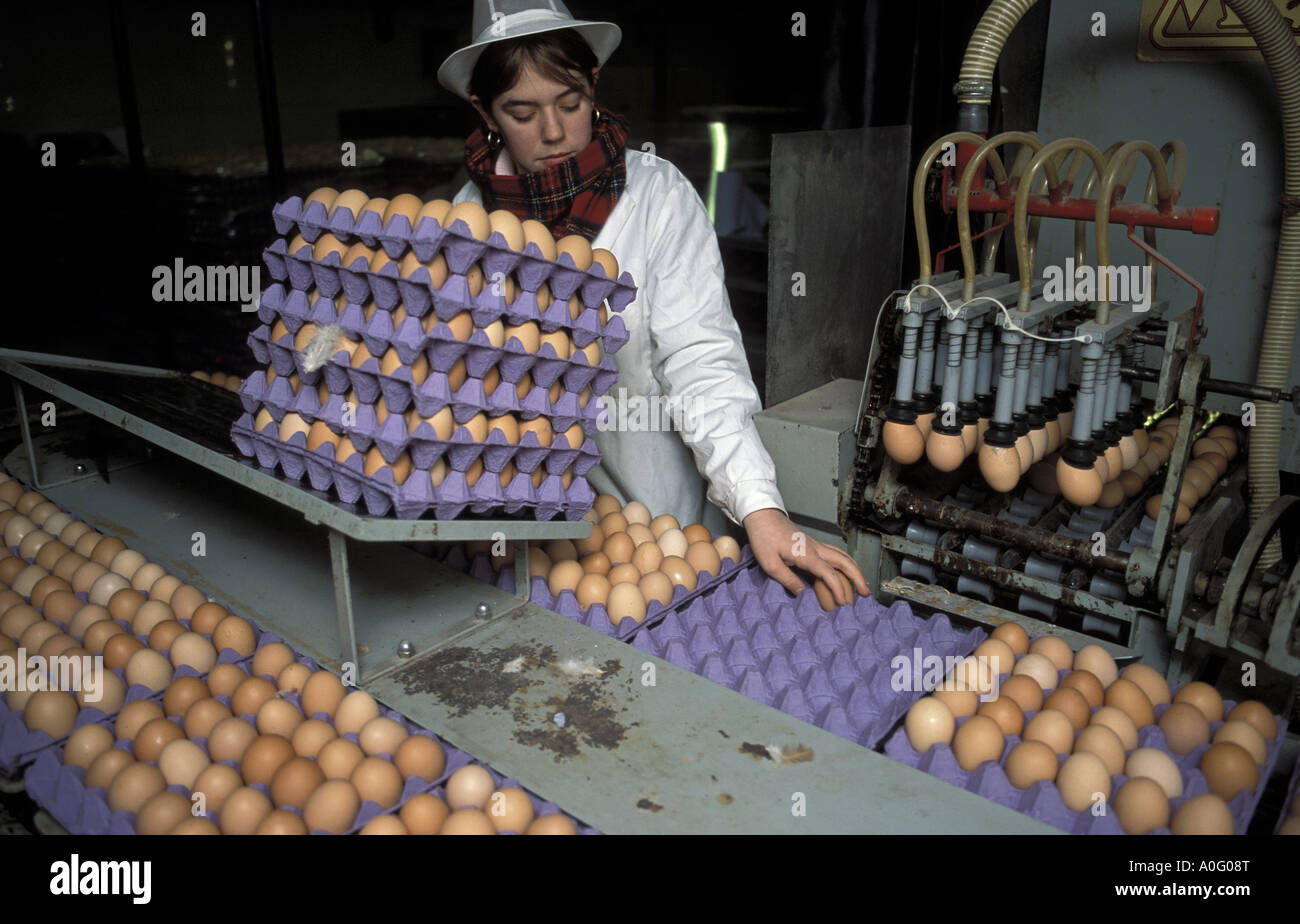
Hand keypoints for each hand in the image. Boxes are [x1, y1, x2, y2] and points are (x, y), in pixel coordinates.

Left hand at [741, 508, 869, 606]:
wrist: (762, 516)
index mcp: (806, 554)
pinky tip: (846, 570)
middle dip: (858, 577)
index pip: (829, 573)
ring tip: (861, 584)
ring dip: (855, 569)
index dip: (838, 589)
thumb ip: (787, 579)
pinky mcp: (813, 543)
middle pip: (845, 562)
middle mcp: (815, 548)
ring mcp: (816, 544)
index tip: (842, 602)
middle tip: (866, 593)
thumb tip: (802, 593)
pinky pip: (836, 553)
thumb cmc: (763, 537)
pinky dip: (846, 562)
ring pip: (843, 556)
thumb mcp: (769, 563)